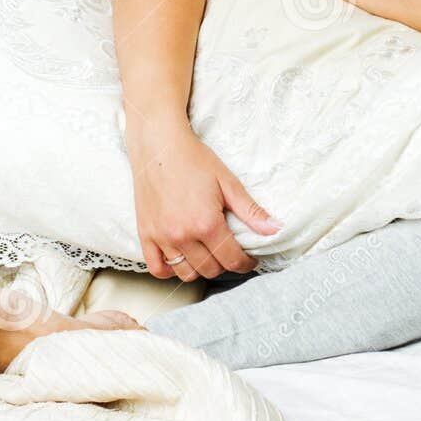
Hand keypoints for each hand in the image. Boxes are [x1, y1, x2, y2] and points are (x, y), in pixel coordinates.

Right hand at [128, 119, 283, 280]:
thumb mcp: (228, 182)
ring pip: (186, 273)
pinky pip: (158, 268)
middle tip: (230, 251)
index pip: (231, 260)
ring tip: (208, 254)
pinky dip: (171, 270)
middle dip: (225, 264)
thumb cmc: (194, 160)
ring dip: (201, 268)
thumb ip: (250, 210)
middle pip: (210, 269)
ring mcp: (162, 237)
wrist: (159, 146)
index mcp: (206, 223)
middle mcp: (182, 235)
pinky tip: (182, 259)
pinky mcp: (146, 234)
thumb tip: (274, 229)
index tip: (248, 260)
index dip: (245, 263)